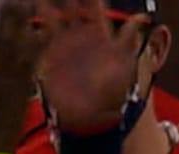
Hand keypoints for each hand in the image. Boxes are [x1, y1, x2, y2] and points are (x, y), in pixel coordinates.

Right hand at [37, 0, 149, 131]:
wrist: (88, 116)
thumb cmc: (110, 94)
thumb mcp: (123, 65)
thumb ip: (128, 39)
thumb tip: (142, 15)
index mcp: (100, 36)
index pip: (96, 7)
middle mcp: (83, 37)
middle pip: (74, 6)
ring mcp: (66, 44)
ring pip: (57, 15)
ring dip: (52, 2)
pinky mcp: (52, 55)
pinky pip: (45, 33)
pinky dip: (40, 19)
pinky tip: (36, 5)